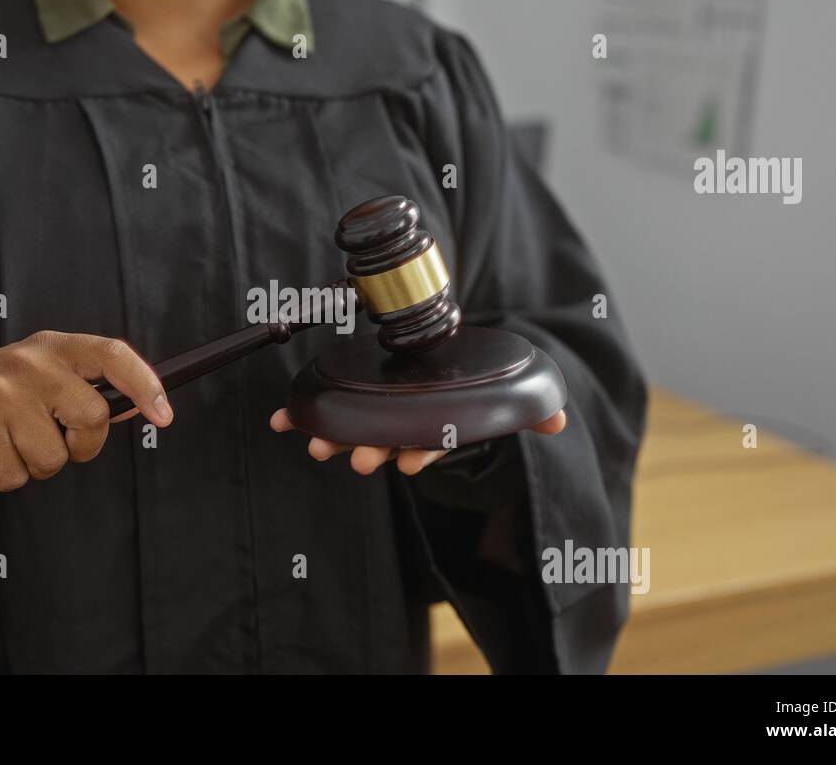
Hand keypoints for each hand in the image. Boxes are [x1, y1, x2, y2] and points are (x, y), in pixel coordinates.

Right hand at [0, 331, 171, 490]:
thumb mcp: (39, 375)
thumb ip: (86, 388)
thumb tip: (142, 407)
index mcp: (51, 347)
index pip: (112, 355)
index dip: (145, 384)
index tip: (164, 415)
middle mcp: (27, 364)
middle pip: (92, 419)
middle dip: (81, 445)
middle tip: (53, 439)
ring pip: (54, 458)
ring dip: (36, 464)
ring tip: (9, 442)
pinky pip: (17, 477)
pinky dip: (5, 476)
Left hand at [269, 408, 566, 475]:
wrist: (447, 373)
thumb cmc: (471, 389)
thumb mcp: (501, 398)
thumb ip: (528, 413)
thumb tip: (558, 421)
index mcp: (434, 427)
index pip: (428, 443)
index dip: (418, 453)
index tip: (407, 462)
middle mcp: (404, 428)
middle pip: (387, 442)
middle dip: (370, 452)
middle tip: (354, 462)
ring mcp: (377, 418)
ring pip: (354, 432)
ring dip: (335, 437)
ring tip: (317, 446)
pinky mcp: (351, 403)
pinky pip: (324, 410)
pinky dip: (298, 416)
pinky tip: (276, 421)